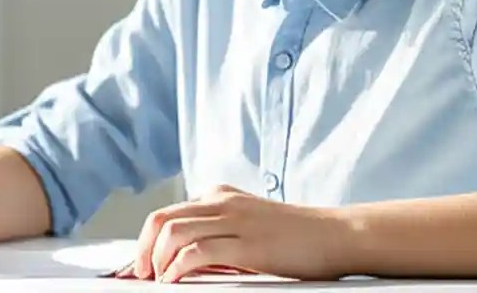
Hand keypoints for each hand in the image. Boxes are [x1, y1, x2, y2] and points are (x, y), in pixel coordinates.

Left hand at [131, 184, 351, 281]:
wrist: (337, 235)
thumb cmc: (298, 236)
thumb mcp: (249, 225)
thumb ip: (219, 232)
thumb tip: (185, 257)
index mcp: (220, 195)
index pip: (168, 213)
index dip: (146, 240)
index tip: (139, 263)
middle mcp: (222, 202)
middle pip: (161, 219)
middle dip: (142, 249)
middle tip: (140, 273)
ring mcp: (234, 220)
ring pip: (173, 232)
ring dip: (155, 258)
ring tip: (156, 278)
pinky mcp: (247, 244)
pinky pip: (197, 252)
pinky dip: (178, 267)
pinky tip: (175, 280)